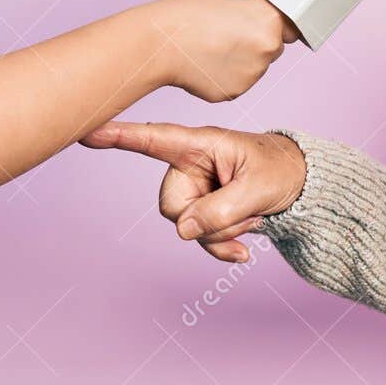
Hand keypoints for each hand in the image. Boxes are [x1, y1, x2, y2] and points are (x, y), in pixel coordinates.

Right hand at [81, 122, 306, 261]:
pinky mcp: (201, 212)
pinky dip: (221, 247)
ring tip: (253, 215)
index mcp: (200, 145)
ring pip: (185, 227)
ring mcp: (194, 190)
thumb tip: (183, 231)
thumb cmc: (280, 170)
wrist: (299, 185)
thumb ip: (222, 209)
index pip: (153, 140)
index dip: (120, 137)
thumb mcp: (259, 188)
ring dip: (221, 233)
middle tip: (245, 210)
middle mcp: (189, 166)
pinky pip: (197, 239)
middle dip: (207, 219)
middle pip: (171, 205)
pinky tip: (244, 253)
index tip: (86, 131)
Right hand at [134, 0, 299, 102]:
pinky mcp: (237, 91)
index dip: (275, 26)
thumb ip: (254, 6)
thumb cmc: (188, 13)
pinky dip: (225, 76)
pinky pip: (237, 83)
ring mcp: (255, 72)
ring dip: (241, 61)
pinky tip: (205, 63)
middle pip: (274, 48)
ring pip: (255, 67)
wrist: (160, 42)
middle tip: (227, 35)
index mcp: (270, 18)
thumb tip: (266, 10)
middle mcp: (269, 46)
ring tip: (211, 47)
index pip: (291, 27)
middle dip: (257, 44)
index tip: (262, 26)